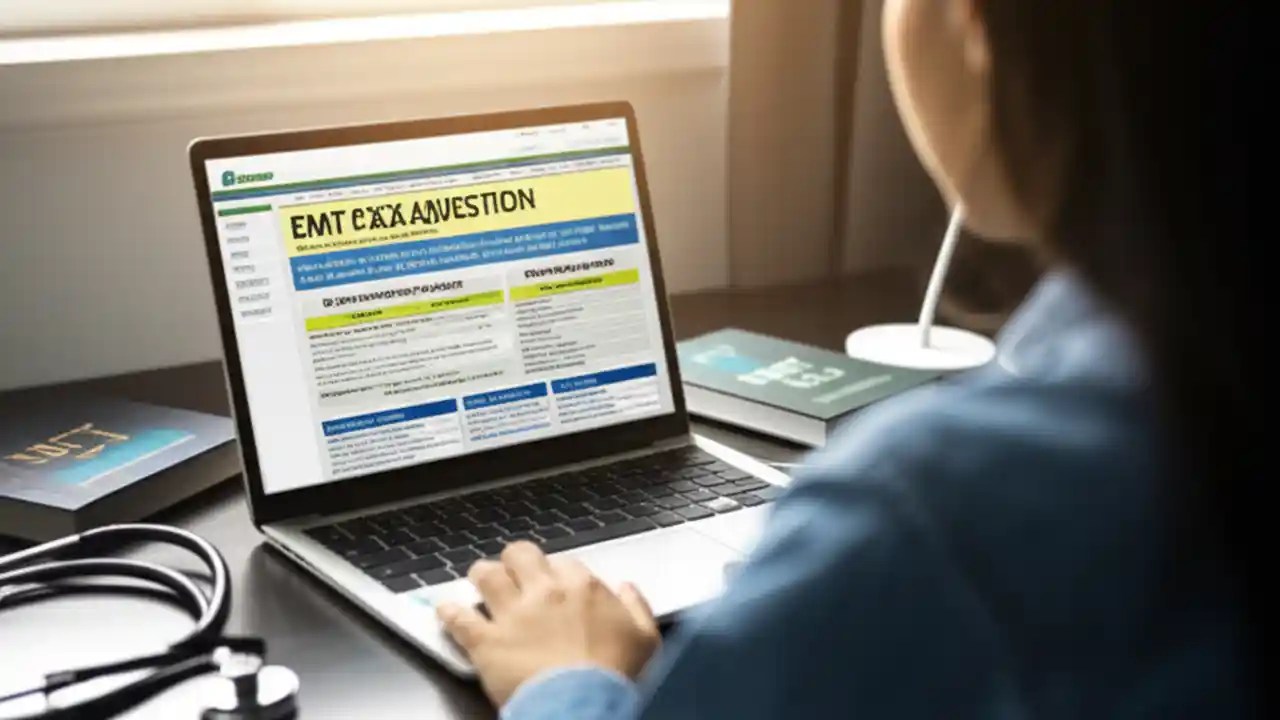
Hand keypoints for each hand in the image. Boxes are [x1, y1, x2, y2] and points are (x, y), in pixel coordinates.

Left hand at [436, 541, 660, 706]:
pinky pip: (458, 618)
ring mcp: (513, 615)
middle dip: (515, 561)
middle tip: (514, 573)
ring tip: (479, 581)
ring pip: (485, 575)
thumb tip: (627, 590)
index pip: (563, 562)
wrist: (586, 709)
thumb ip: (637, 608)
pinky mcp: (487, 643)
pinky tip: (445, 610)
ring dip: (481, 576)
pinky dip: (449, 612)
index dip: (556, 572)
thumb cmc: (616, 679)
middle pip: (520, 555)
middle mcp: (544, 593)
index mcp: (583, 588)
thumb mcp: (647, 640)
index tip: (556, 583)